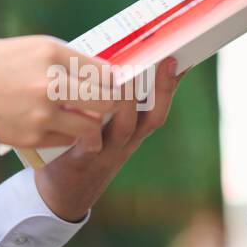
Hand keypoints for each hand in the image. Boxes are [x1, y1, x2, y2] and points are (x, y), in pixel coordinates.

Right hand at [0, 36, 119, 151]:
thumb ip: (62, 59)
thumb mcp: (26, 48)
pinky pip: (67, 139)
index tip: (115, 84)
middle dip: (112, 103)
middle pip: (106, 99)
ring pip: (90, 126)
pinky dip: (68, 134)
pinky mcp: (33, 137)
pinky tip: (58, 125)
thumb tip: (96, 73)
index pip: (101, 69)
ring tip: (85, 118)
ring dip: (91, 123)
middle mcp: (51, 82)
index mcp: (49, 52)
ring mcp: (43, 113)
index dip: (114, 79)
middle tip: (110, 104)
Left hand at [34, 57, 190, 221]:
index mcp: (134, 129)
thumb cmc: (83, 146)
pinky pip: (90, 141)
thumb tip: (109, 55)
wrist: (65, 191)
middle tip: (166, 60)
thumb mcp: (103, 123)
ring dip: (129, 101)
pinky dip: (90, 124)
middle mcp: (127, 141)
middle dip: (162, 89)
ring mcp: (107, 151)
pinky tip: (86, 104)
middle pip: (152, 117)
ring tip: (127, 75)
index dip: (172, 83)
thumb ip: (106, 95)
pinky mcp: (82, 158)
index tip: (181, 57)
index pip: (159, 104)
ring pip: (125, 127)